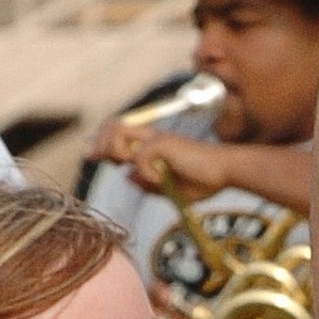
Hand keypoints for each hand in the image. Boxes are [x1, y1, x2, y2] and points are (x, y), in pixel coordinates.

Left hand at [95, 126, 231, 203]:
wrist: (227, 172)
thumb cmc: (205, 180)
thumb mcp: (171, 189)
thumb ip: (148, 184)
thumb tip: (126, 176)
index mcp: (153, 145)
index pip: (119, 135)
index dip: (101, 143)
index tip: (91, 155)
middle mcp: (152, 137)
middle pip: (113, 128)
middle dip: (99, 143)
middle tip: (92, 157)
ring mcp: (157, 138)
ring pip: (119, 133)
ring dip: (114, 150)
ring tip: (124, 165)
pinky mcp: (164, 143)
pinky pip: (140, 158)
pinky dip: (145, 173)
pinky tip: (161, 180)